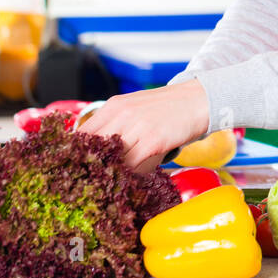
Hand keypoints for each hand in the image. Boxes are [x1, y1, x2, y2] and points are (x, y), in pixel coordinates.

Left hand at [80, 80, 211, 175]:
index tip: (79, 166)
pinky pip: (131, 165)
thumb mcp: (135, 106)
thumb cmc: (168, 106)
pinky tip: (135, 172)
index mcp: (114, 105)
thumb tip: (94, 148)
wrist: (199, 99)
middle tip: (94, 177)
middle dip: (92, 165)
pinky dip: (130, 172)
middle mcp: (122, 114)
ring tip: (115, 177)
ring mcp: (138, 127)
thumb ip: (114, 122)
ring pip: (112, 159)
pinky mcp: (153, 141)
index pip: (82, 135)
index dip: (78, 154)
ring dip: (112, 171)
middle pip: (93, 149)